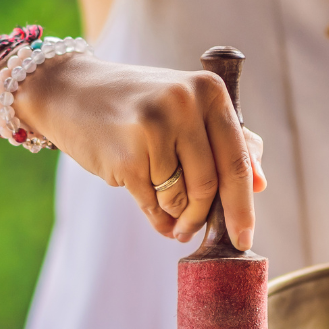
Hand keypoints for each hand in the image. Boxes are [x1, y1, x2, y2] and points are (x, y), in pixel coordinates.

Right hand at [14, 54, 265, 247]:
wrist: (68, 92)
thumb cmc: (135, 105)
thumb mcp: (185, 107)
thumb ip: (227, 140)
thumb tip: (260, 183)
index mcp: (208, 90)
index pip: (236, 159)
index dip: (243, 205)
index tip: (244, 237)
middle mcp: (184, 104)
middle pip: (209, 186)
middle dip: (202, 217)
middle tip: (191, 231)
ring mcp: (154, 130)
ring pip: (181, 200)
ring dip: (175, 215)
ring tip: (162, 203)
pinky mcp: (127, 157)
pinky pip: (154, 206)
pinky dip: (156, 217)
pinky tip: (149, 204)